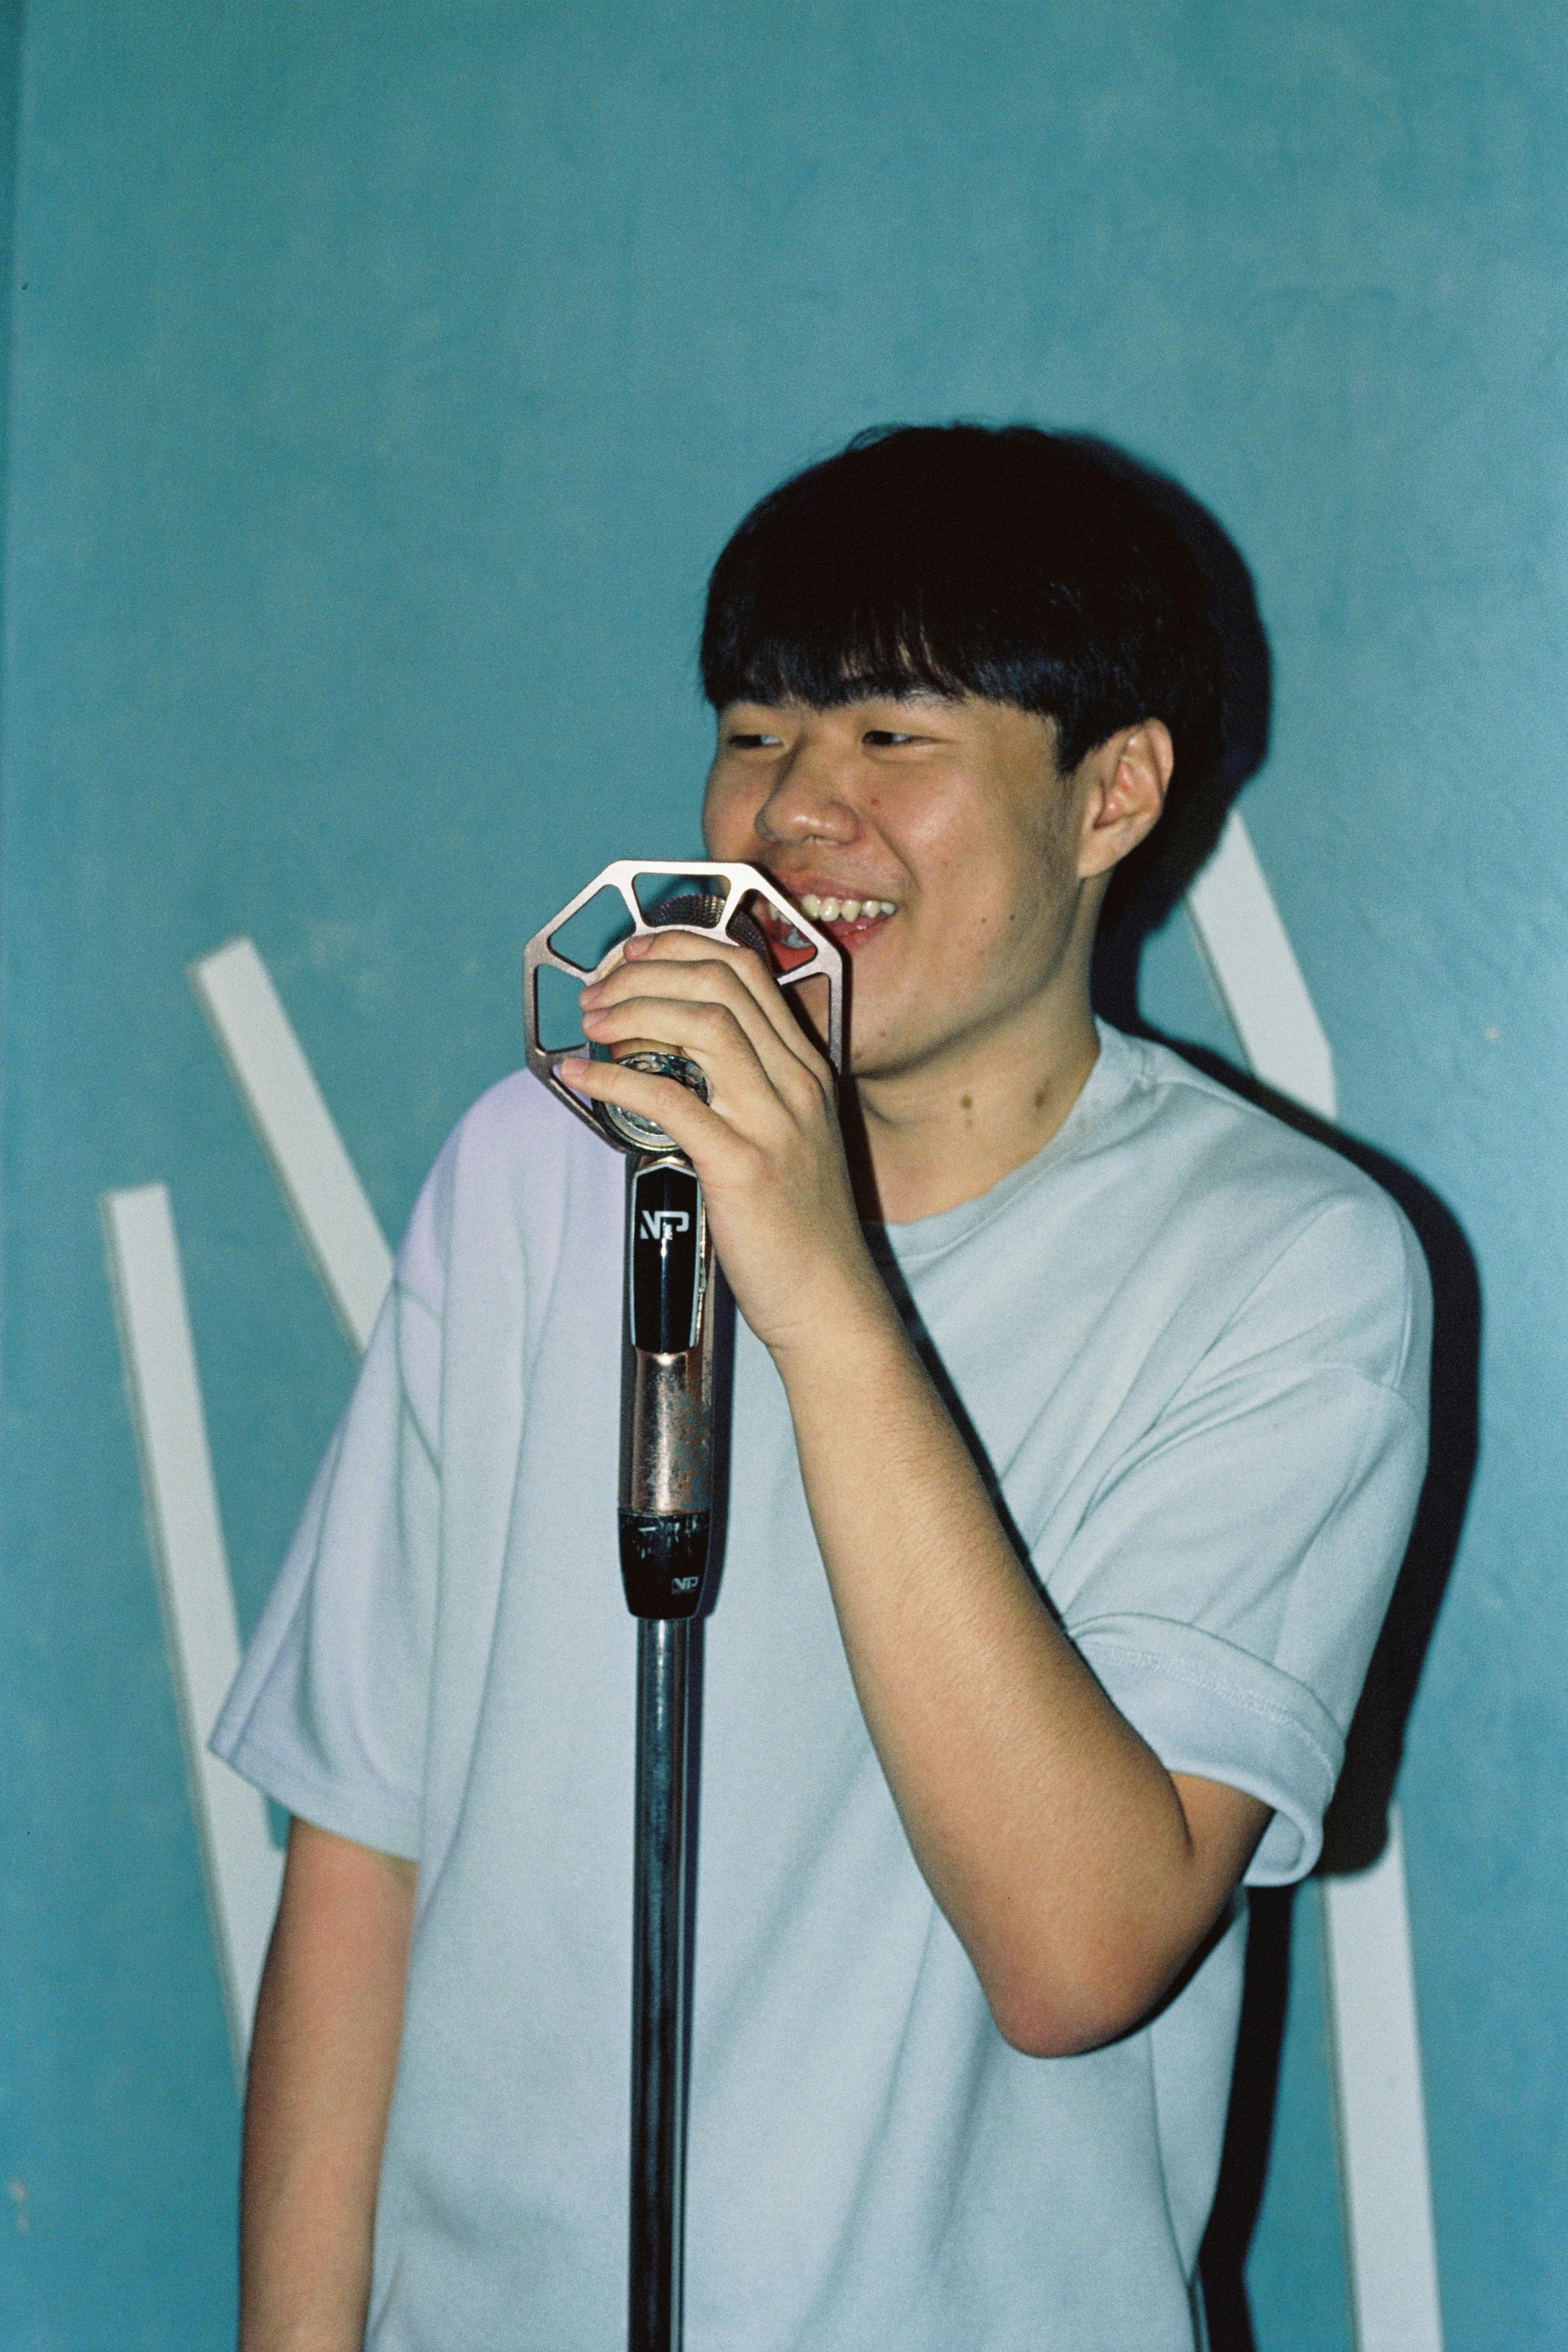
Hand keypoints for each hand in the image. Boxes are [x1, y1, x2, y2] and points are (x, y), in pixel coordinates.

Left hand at [558, 929, 884, 1358]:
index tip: (632, 955)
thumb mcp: (789, 1136)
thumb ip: (747, 1089)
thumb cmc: (799, 1226)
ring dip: (632, 1010)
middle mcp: (796, 1083)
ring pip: (701, 1024)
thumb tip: (670, 1052)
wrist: (829, 1300)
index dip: (681, 947)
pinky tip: (582, 1076)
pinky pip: (670, 1099)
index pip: (747, 970)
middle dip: (645, 971)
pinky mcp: (742, 1165)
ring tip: (588, 1022)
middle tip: (596, 990)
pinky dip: (615, 1078)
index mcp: (807, 1069)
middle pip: (719, 983)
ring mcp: (773, 1122)